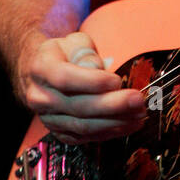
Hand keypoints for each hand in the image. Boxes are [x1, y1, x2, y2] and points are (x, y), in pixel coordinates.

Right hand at [14, 31, 146, 143]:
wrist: (44, 75)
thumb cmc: (64, 54)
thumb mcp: (74, 42)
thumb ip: (85, 52)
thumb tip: (97, 68)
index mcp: (41, 69)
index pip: (65, 78)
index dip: (92, 82)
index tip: (117, 81)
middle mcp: (40, 97)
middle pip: (78, 106)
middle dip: (112, 105)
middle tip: (137, 100)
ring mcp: (49, 118)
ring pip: (83, 126)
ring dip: (115, 122)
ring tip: (139, 114)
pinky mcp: (60, 132)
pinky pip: (85, 137)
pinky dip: (109, 132)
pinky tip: (128, 124)